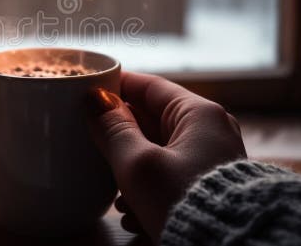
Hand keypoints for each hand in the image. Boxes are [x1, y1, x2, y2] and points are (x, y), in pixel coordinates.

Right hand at [86, 72, 245, 242]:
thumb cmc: (185, 202)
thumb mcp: (138, 163)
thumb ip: (113, 129)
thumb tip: (96, 101)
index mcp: (199, 113)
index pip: (149, 86)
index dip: (116, 86)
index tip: (89, 92)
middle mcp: (210, 131)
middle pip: (152, 120)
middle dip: (121, 138)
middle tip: (95, 147)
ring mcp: (211, 158)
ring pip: (158, 151)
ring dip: (132, 171)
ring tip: (119, 197)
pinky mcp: (208, 184)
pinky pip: (170, 175)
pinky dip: (149, 189)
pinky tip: (135, 214)